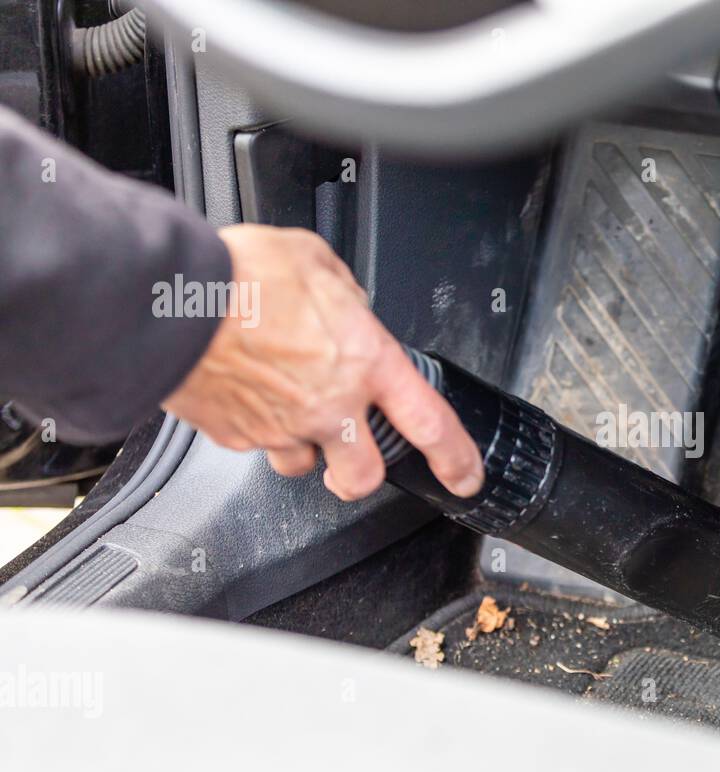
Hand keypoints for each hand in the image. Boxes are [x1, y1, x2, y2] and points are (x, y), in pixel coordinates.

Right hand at [162, 224, 483, 500]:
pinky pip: (254, 442)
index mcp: (364, 360)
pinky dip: (254, 426)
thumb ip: (344, 295)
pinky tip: (243, 391)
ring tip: (286, 410)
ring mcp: (281, 426)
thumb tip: (348, 307)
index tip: (465, 476)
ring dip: (302, 448)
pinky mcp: (236, 435)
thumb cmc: (240, 275)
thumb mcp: (315, 262)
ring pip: (302, 464)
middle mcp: (328, 404)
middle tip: (356, 461)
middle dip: (362, 476)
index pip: (430, 422)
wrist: (168, 299)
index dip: (455, 457)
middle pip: (364, 475)